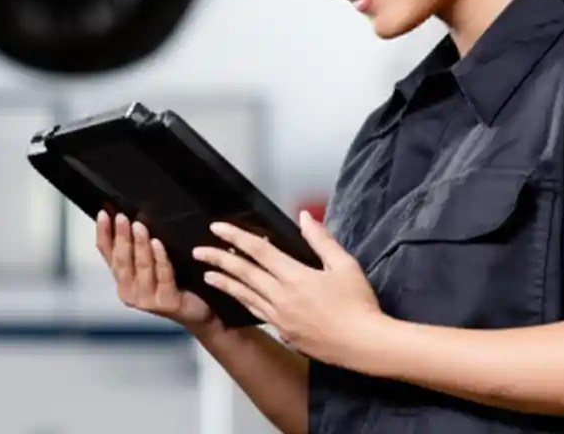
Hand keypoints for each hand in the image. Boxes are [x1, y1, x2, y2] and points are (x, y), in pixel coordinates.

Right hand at [96, 211, 217, 330]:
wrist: (198, 311)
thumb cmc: (174, 283)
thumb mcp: (151, 263)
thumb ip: (137, 249)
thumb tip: (130, 219)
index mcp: (122, 279)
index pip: (107, 253)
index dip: (103, 233)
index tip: (103, 214)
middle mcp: (128, 292)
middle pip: (122, 260)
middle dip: (122, 237)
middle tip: (123, 217)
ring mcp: (145, 300)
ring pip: (141, 266)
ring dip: (139, 244)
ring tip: (139, 226)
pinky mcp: (165, 303)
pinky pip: (162, 275)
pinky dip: (159, 257)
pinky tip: (157, 243)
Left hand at [192, 211, 382, 364]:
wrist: (364, 345)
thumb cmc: (358, 304)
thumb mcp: (344, 265)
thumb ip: (321, 240)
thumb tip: (304, 217)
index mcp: (295, 277)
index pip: (258, 251)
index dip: (236, 237)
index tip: (217, 228)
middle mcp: (282, 298)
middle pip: (244, 274)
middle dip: (219, 260)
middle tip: (199, 251)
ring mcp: (281, 318)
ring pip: (246, 297)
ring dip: (225, 284)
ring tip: (208, 276)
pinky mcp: (285, 333)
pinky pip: (258, 314)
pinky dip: (244, 304)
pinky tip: (238, 300)